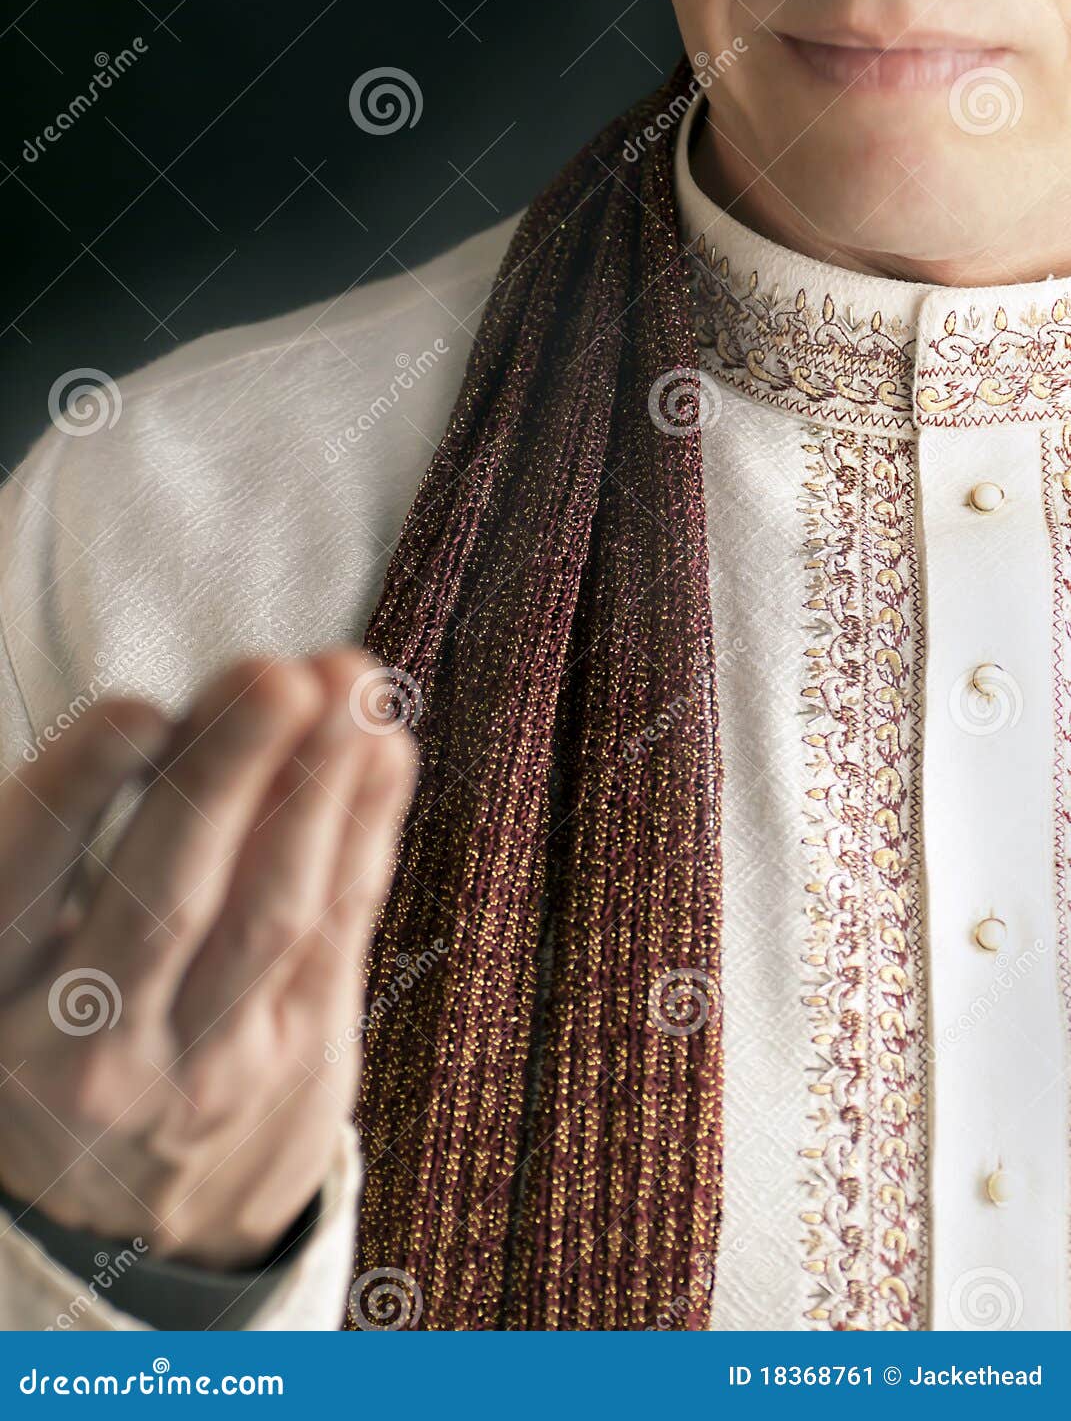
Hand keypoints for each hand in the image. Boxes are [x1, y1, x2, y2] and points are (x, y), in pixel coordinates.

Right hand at [0, 649, 417, 1267]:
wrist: (123, 1230)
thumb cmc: (54, 1037)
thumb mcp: (15, 966)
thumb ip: (57, 854)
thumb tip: (166, 717)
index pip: (21, 888)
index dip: (78, 795)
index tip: (139, 710)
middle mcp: (90, 1056)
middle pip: (165, 900)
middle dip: (223, 778)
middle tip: (270, 675)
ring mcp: (205, 1075)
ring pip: (270, 916)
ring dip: (316, 788)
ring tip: (346, 685)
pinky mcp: (297, 1070)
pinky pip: (339, 933)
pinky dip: (363, 833)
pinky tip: (380, 750)